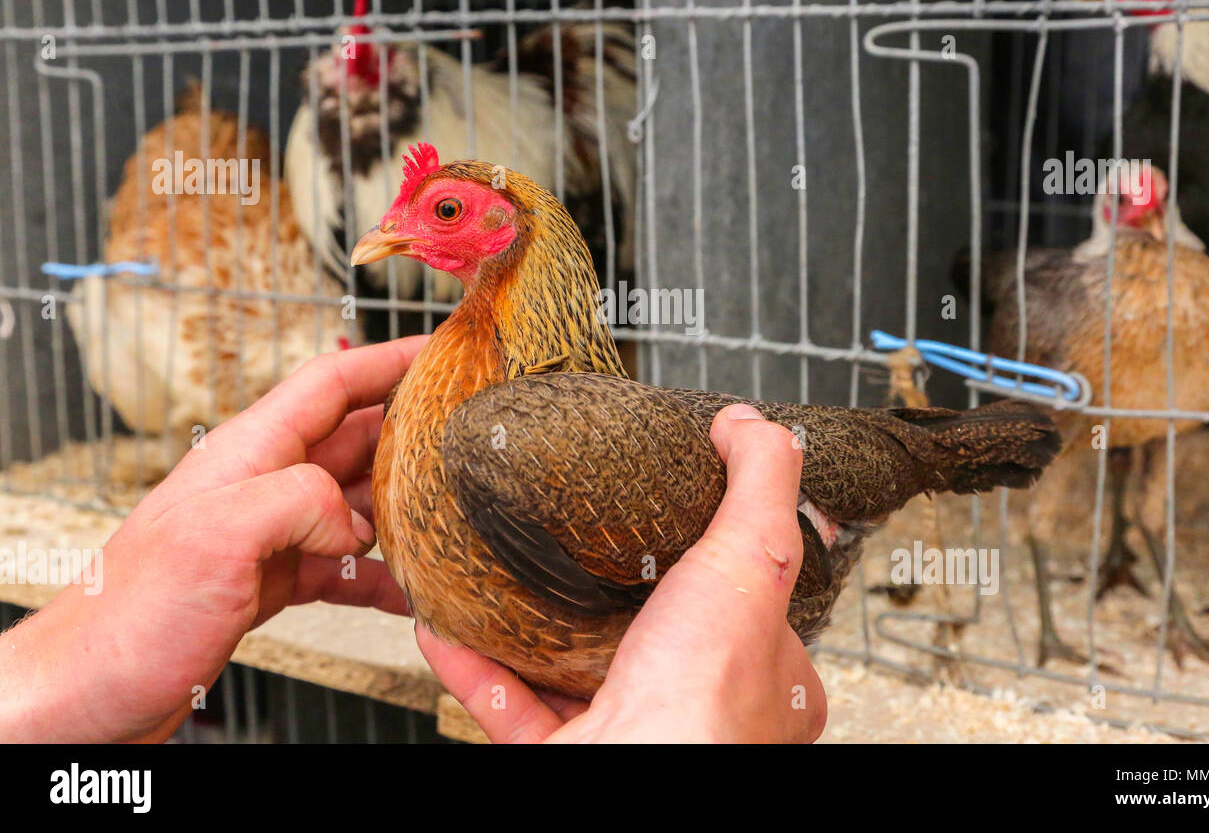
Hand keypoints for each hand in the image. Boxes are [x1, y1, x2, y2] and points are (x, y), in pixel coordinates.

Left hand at [0, 336, 425, 742]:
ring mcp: (270, 533)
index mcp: (249, 453)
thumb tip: (356, 517)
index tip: (443, 350)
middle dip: (414, 433)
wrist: (89, 693)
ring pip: (359, 502)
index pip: (332, 382)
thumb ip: (297, 500)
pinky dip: (384, 574)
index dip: (390, 359)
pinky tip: (413, 590)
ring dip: (406, 508)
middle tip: (469, 438)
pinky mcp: (274, 580)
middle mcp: (263, 484)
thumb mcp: (215, 536)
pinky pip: (347, 564)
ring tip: (453, 516)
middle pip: (356, 438)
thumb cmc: (128, 617)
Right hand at [418, 403, 826, 742]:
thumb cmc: (704, 702)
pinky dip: (473, 667)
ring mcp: (629, 738)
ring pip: (572, 675)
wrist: (633, 784)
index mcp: (762, 684)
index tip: (678, 521)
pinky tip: (445, 627)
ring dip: (529, 626)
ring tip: (501, 572)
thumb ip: (759, 486)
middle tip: (577, 544)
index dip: (719, 562)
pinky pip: (508, 707)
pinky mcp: (563, 759)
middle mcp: (699, 718)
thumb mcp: (752, 563)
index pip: (749, 613)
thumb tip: (749, 425)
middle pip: (651, 641)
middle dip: (609, 594)